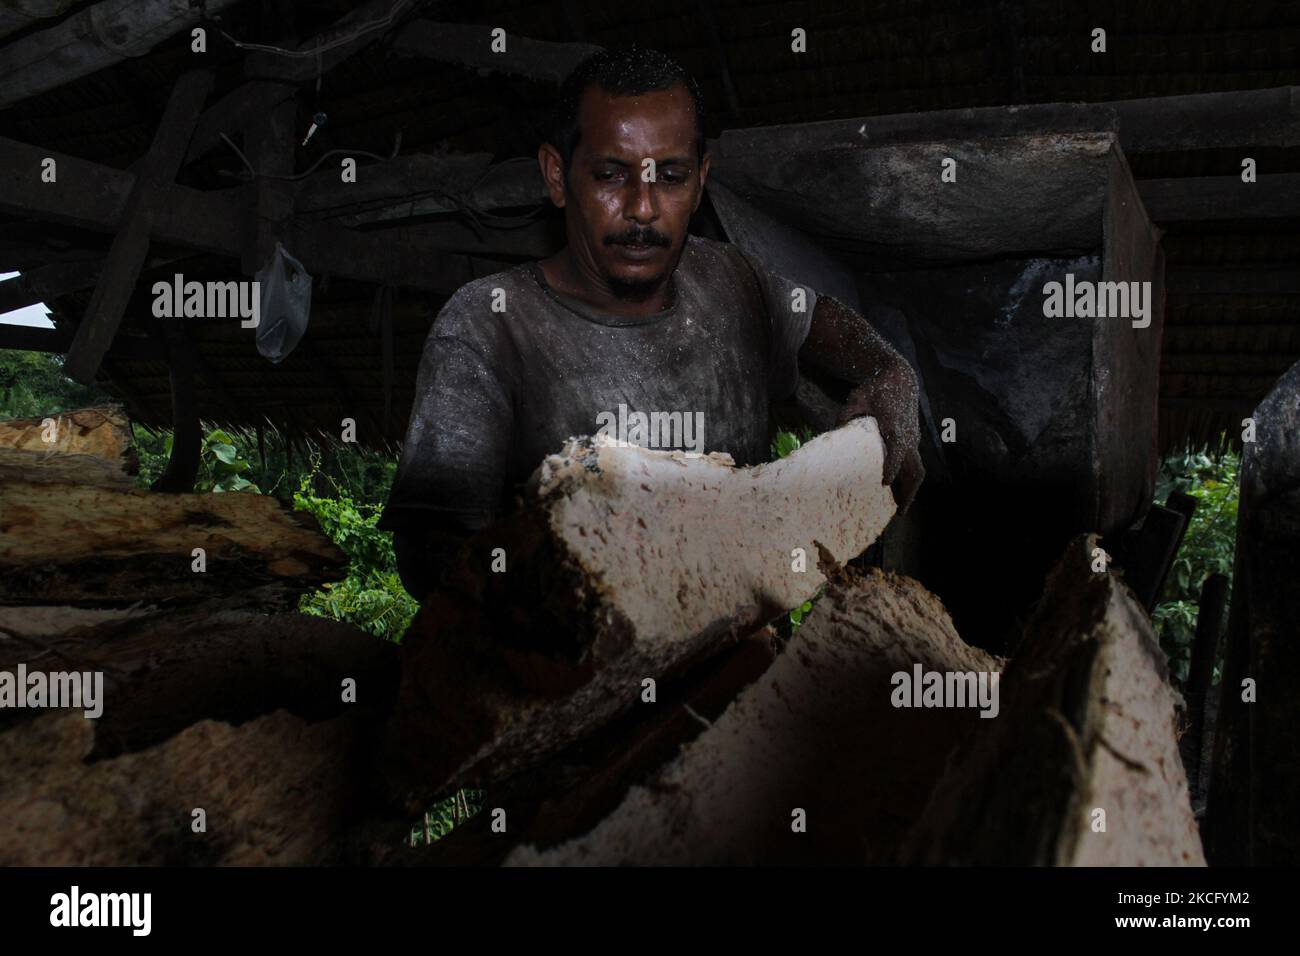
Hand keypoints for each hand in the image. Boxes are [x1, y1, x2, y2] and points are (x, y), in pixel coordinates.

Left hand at [836, 363, 924, 512]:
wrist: (900, 378)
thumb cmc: (877, 387)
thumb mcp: (857, 397)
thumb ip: (847, 413)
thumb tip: (834, 428)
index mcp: (896, 427)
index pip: (897, 452)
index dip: (892, 468)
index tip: (885, 483)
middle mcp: (909, 437)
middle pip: (915, 470)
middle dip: (909, 491)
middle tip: (900, 511)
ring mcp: (913, 439)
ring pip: (918, 470)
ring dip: (911, 489)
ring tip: (899, 507)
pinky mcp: (912, 440)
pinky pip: (914, 464)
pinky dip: (907, 479)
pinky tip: (896, 491)